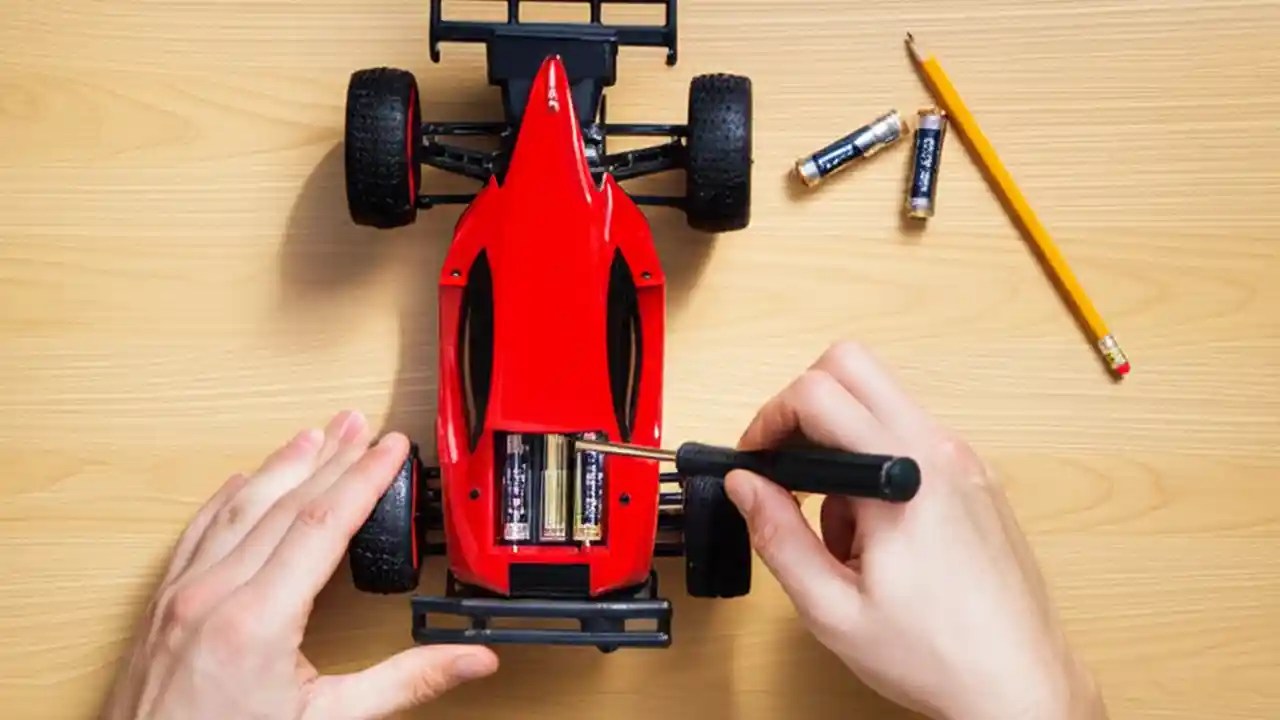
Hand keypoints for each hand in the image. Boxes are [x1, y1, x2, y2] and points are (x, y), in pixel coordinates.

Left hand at [100, 411, 497, 719]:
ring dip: (279, 465)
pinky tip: (242, 480)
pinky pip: (198, 533)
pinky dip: (227, 499)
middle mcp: (211, 596)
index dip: (364, 478)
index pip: (324, 524)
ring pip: (236, 508)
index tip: (390, 447)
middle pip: (284, 504)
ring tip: (313, 434)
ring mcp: (180, 596)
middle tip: (359, 423)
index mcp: (257, 621)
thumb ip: (403, 684)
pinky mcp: (161, 606)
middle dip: (329, 458)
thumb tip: (469, 661)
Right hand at [725, 342, 1105, 719]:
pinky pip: (908, 438)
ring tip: (840, 529)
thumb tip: (744, 486)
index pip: (818, 394)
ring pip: (879, 403)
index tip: (753, 462)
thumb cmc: (941, 656)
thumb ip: (778, 537)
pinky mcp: (974, 476)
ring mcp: (963, 460)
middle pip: (852, 367)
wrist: (1021, 684)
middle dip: (801, 407)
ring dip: (839, 443)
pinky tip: (875, 534)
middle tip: (783, 466)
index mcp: (904, 477)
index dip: (768, 420)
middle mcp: (939, 452)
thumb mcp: (833, 610)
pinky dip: (874, 464)